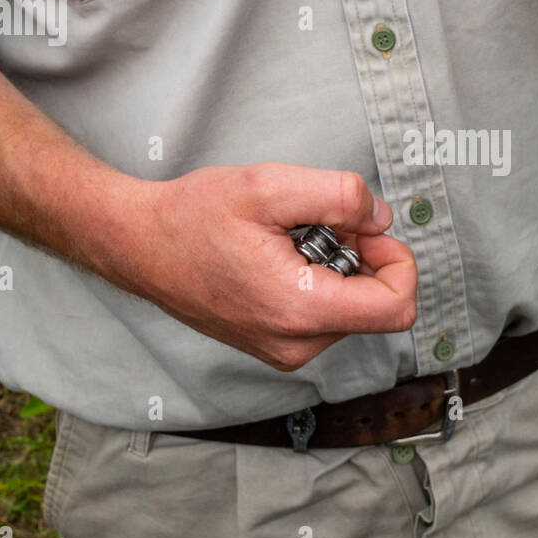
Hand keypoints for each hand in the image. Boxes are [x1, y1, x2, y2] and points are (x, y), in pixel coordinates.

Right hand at [106, 163, 416, 369]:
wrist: (140, 246)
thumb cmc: (194, 216)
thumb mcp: (270, 186)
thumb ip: (338, 196)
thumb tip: (381, 217)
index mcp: (301, 309)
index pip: (397, 307)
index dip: (398, 260)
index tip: (364, 228)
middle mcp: (297, 344)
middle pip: (377, 305)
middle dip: (362, 256)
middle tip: (317, 222)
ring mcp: (285, 351)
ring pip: (352, 309)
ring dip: (338, 266)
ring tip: (290, 238)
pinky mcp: (277, 347)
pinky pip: (326, 316)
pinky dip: (319, 281)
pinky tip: (281, 257)